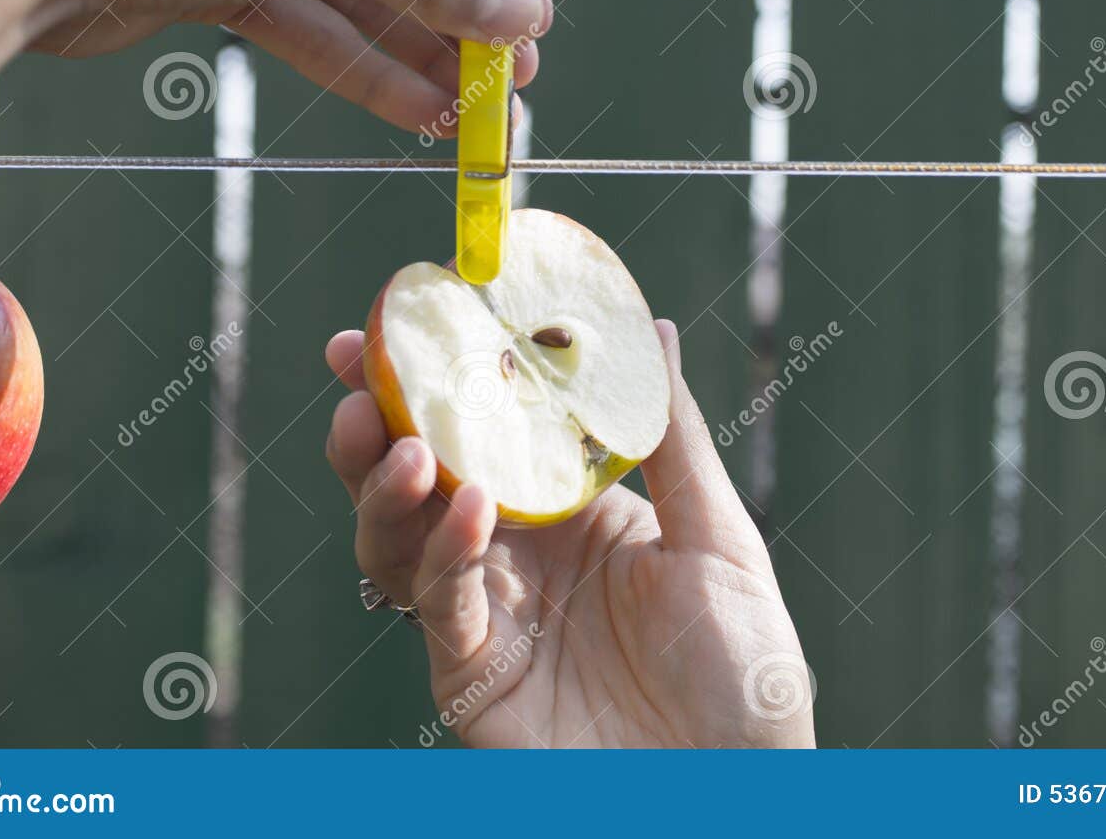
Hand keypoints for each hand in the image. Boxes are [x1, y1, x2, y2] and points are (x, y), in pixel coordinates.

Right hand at [323, 320, 815, 747]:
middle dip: (382, 419)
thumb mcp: (717, 535)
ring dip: (390, 486)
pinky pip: (440, 604)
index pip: (491, 429)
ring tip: (405, 444)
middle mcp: (519, 555)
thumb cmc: (745, 672)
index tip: (410, 314)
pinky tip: (467, 507)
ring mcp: (489, 615)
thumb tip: (649, 324)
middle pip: (423, 476)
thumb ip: (670, 434)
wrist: (740, 792)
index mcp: (573, 512)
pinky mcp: (473, 677)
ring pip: (401, 539)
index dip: (446, 375)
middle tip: (360, 367)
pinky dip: (441, 553)